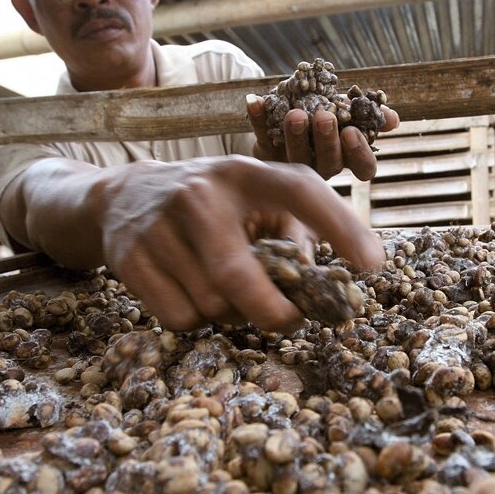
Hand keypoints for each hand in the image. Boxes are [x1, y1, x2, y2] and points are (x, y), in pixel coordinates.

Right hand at [94, 155, 381, 331]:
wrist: (123, 196)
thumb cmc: (212, 206)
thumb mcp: (253, 202)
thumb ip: (292, 236)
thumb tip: (320, 288)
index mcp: (245, 172)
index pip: (300, 191)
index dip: (340, 226)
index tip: (371, 266)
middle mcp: (200, 194)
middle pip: (240, 277)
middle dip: (274, 313)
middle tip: (292, 321)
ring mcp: (160, 225)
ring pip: (213, 305)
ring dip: (231, 315)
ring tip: (226, 292)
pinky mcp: (131, 257)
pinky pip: (181, 317)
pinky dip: (196, 321)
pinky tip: (192, 294)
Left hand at [246, 96, 399, 180]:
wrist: (286, 117)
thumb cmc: (325, 114)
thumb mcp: (350, 110)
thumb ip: (370, 114)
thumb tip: (392, 119)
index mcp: (347, 158)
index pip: (363, 168)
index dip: (359, 154)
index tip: (353, 132)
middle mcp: (322, 167)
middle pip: (328, 163)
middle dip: (326, 140)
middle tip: (324, 117)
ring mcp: (294, 165)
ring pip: (296, 157)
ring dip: (296, 134)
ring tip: (295, 114)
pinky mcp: (267, 156)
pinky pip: (262, 139)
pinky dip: (257, 119)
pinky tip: (255, 100)